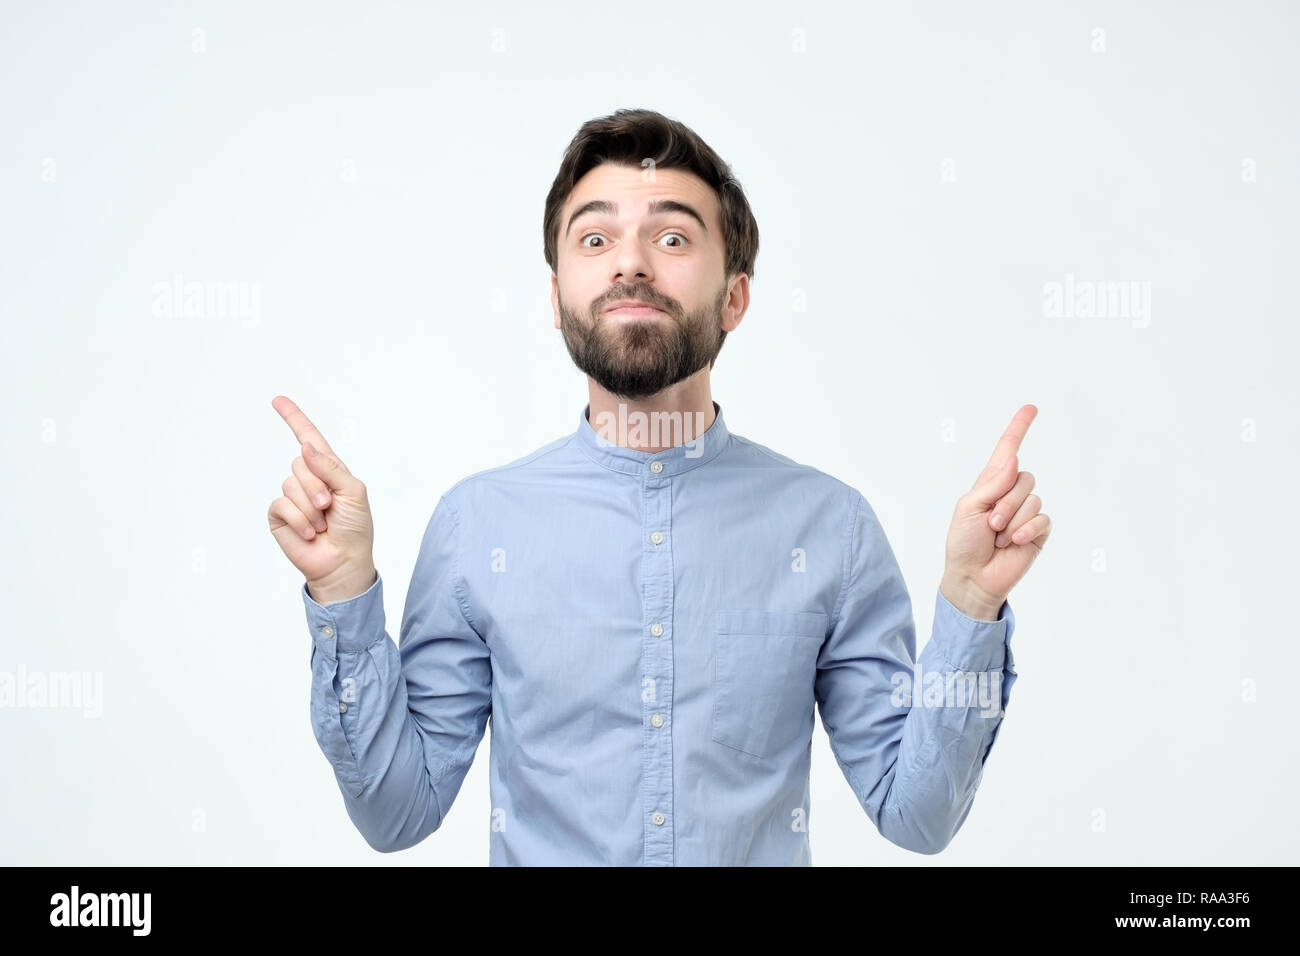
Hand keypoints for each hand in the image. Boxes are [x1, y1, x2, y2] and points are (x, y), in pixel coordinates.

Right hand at [267, 395, 375, 601]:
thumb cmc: (355, 528)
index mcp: (329, 470)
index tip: (278, 400)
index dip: (294, 419)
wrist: (344, 562)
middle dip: (318, 486)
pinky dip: (299, 520)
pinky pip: (282, 504)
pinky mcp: (279, 515)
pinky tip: (310, 533)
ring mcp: (292, 497)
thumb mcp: (353, 491)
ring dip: (311, 508)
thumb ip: (330, 467)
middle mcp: (308, 480)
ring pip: (291, 483)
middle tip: (331, 508)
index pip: (308, 439)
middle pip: (301, 462)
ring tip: (323, 524)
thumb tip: (305, 446)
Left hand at [941, 404, 1051, 618]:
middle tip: (990, 523)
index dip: (1018, 429)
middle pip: (1024, 478)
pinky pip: (1042, 519)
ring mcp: (1026, 512)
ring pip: (1033, 499)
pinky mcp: (1038, 530)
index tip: (1030, 408)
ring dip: (1012, 520)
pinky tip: (1013, 543)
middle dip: (1006, 502)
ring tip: (998, 536)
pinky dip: (1026, 530)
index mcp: (991, 483)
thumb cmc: (963, 542)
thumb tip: (1012, 458)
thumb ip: (992, 483)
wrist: (973, 576)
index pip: (1008, 451)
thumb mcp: (969, 508)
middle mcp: (1011, 493)